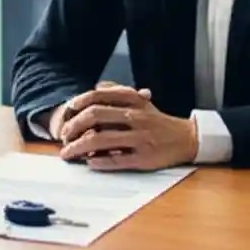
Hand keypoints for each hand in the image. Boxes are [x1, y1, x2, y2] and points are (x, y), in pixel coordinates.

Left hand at [58, 86, 197, 170]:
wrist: (186, 138)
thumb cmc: (158, 120)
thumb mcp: (141, 101)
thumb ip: (118, 92)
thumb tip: (96, 86)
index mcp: (134, 101)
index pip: (99, 96)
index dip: (80, 102)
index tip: (68, 109)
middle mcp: (136, 117)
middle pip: (96, 117)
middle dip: (74, 126)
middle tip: (63, 136)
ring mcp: (140, 138)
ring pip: (102, 140)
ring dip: (80, 147)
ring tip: (68, 153)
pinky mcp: (144, 158)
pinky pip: (116, 160)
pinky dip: (99, 162)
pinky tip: (89, 163)